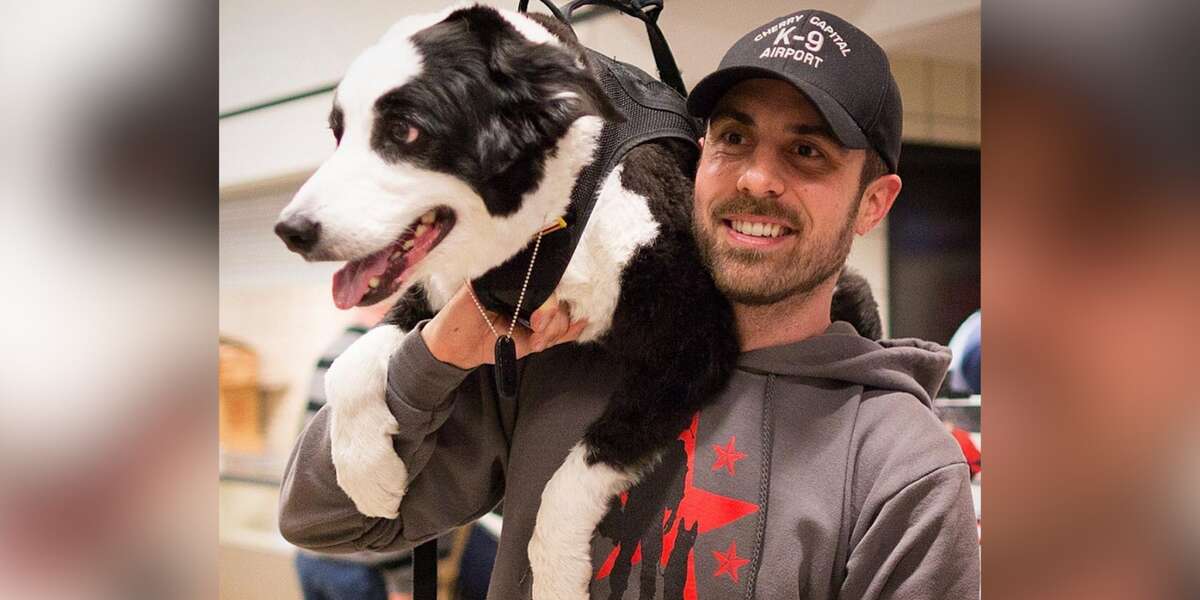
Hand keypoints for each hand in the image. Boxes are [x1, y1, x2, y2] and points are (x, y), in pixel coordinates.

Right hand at [422, 284, 587, 369]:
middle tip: (540, 336)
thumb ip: (555, 334)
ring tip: (534, 331)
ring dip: (548, 314)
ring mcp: (507, 278)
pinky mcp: (491, 279)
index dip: (565, 317)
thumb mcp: (529, 342)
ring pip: (544, 287)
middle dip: (557, 319)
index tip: (552, 336)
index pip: (561, 298)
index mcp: (532, 294)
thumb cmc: (491, 341)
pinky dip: (532, 305)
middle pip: (557, 291)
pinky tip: (533, 320)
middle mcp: (523, 283)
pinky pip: (520, 284)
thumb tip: (584, 321)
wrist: (456, 348)